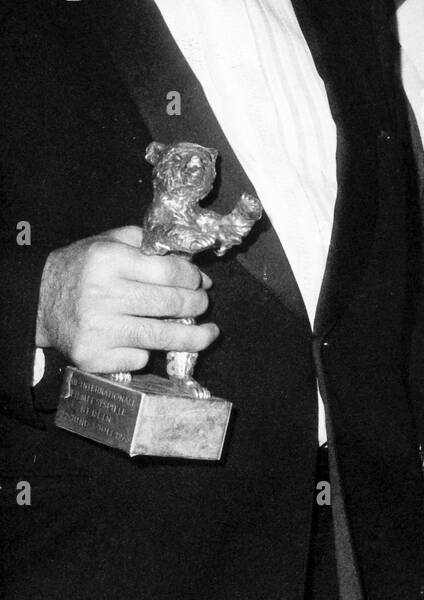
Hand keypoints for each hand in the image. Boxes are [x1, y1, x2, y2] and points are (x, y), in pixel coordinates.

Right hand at [35, 227, 216, 374]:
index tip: (199, 282)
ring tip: (209, 334)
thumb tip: (192, 266)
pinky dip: (149, 352)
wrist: (38, 301)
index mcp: (108, 260)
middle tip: (203, 304)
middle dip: (197, 304)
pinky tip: (149, 344)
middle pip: (171, 303)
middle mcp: (103, 294)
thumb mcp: (109, 241)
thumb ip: (148, 244)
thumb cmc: (81, 269)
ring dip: (193, 336)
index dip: (192, 278)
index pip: (169, 272)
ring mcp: (98, 329)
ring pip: (161, 336)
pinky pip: (138, 358)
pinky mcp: (93, 356)